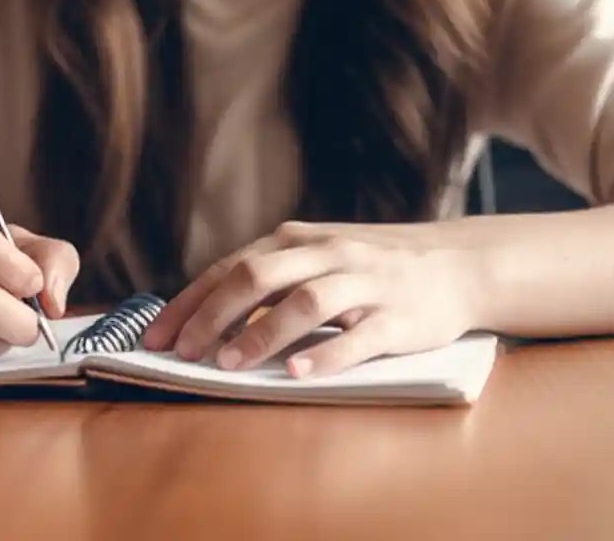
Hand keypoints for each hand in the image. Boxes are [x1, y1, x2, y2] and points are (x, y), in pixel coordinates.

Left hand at [143, 221, 486, 377]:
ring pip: (305, 303)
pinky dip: (325, 355)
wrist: (459, 263)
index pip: (229, 268)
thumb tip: (202, 314)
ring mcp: (365, 283)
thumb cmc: (371, 268)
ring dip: (261, 335)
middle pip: (257, 277)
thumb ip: (268, 277)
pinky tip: (296, 374)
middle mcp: (326, 253)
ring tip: (229, 365)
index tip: (154, 339)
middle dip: (212, 316)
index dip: (188, 304)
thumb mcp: (316, 257)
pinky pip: (359, 337)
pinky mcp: (400, 316)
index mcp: (297, 240)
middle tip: (182, 354)